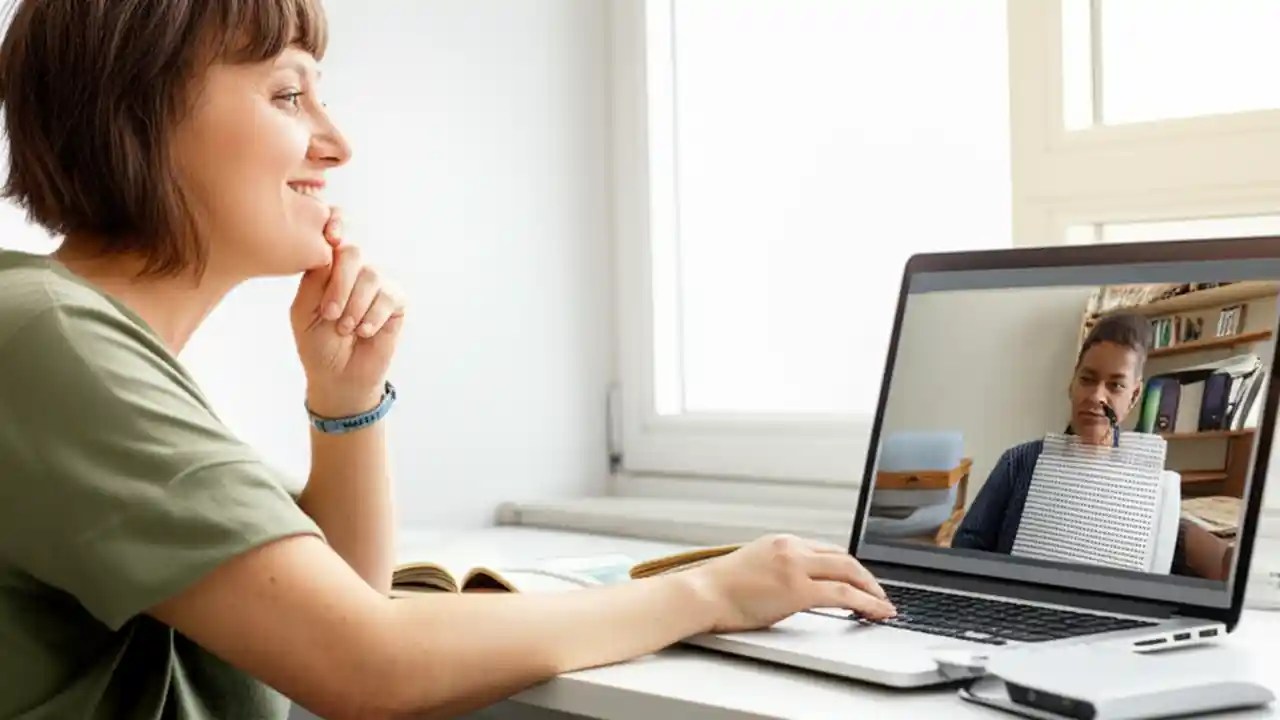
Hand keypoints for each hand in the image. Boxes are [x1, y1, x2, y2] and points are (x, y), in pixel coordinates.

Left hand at [291, 207, 406, 416]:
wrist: (338, 377)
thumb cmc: (316, 344)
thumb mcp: (304, 311)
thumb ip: (314, 279)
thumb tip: (331, 249)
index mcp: (327, 267)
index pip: (334, 230)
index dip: (336, 222)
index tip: (332, 235)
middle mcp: (353, 271)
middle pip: (352, 253)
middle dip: (340, 284)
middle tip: (330, 315)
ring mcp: (376, 285)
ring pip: (371, 276)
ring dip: (355, 306)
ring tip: (345, 329)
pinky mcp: (396, 303)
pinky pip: (388, 296)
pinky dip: (373, 316)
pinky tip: (364, 331)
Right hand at [687, 534, 895, 633]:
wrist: (701, 593)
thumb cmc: (718, 587)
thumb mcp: (754, 566)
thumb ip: (779, 569)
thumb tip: (795, 585)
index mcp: (781, 541)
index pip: (826, 550)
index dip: (848, 566)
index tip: (858, 579)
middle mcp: (792, 547)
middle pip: (843, 557)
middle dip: (866, 576)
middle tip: (878, 593)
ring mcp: (796, 566)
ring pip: (850, 572)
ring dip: (871, 589)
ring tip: (882, 605)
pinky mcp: (797, 589)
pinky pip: (843, 594)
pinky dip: (866, 602)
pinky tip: (874, 611)